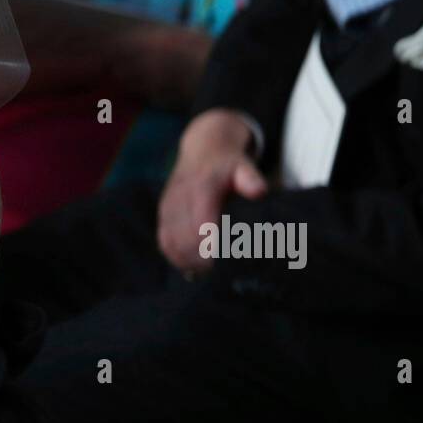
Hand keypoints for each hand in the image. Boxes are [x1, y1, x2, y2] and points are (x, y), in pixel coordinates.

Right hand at [157, 109, 267, 273]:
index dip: (209, 247)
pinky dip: (173, 255)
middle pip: (183, 239)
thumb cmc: (228, 164)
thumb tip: (259, 191)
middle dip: (198, 259)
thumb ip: (250, 178)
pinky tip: (187, 265)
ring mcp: (168, 206)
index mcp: (200, 188)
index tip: (222, 263)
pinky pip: (163, 240)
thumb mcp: (243, 165)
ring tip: (202, 273)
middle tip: (215, 273)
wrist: (203, 148)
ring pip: (170, 242)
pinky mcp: (162, 213)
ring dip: (184, 260)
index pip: (200, 225)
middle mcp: (179, 198)